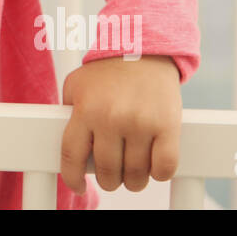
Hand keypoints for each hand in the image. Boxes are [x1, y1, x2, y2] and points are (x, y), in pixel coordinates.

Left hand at [59, 55, 181, 194]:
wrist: (144, 49)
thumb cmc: (107, 72)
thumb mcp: (77, 85)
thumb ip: (68, 114)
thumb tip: (68, 150)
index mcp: (86, 109)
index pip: (72, 156)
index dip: (73, 178)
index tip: (78, 187)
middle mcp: (112, 118)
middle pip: (107, 171)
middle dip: (108, 180)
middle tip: (111, 176)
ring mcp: (141, 123)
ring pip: (136, 175)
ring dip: (133, 181)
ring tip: (131, 174)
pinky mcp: (168, 125)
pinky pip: (164, 168)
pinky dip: (158, 174)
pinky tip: (153, 167)